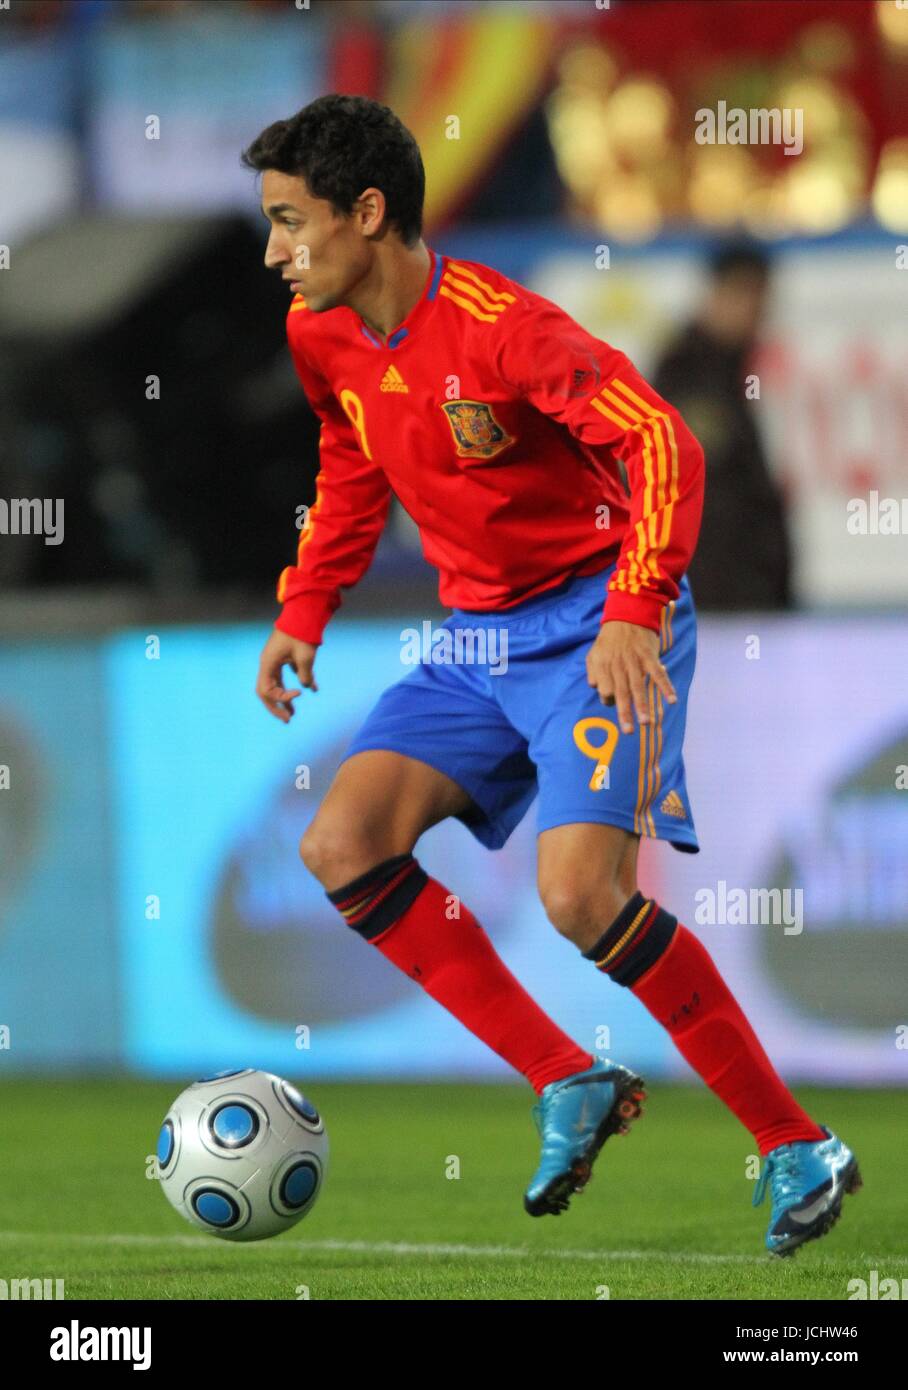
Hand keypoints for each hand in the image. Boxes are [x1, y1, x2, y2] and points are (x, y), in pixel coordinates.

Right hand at [256, 628, 317, 722]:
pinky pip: (289, 675)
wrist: (304, 613)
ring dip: (285, 699)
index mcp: (268, 664)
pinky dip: (298, 683)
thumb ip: (305, 675)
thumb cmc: (302, 633)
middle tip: (288, 720)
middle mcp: (268, 664)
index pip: (266, 690)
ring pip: (277, 685)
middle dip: (277, 707)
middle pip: (267, 691)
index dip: (281, 697)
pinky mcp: (286, 657)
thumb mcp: (305, 657)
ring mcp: (276, 661)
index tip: (298, 693)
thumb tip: (307, 686)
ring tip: (293, 714)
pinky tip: (312, 689)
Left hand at [586, 620, 675, 734]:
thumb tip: (595, 687)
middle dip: (625, 712)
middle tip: (628, 731)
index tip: (614, 703)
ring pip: (638, 686)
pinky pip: (657, 674)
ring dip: (643, 705)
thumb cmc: (610, 638)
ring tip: (646, 722)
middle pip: (621, 692)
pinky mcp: (649, 656)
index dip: (608, 699)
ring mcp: (635, 661)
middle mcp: (618, 665)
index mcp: (603, 665)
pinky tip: (672, 700)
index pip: (605, 690)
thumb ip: (592, 671)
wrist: (628, 614)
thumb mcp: (594, 652)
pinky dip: (665, 686)